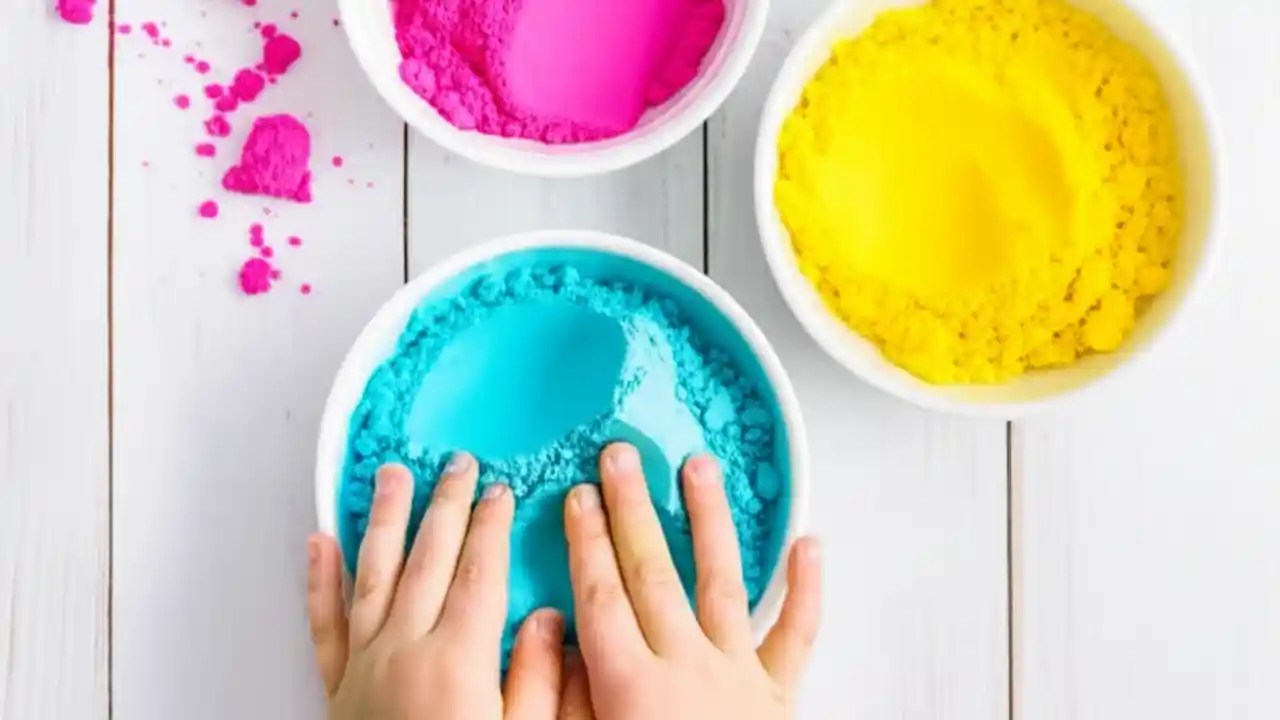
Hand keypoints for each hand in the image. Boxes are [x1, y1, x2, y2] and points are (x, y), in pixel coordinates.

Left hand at [307, 456, 577, 719]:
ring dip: (386, 519)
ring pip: (374, 574)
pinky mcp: (337, 688)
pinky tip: (320, 543)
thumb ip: (538, 679)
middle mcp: (406, 651)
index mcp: (458, 660)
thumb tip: (549, 620)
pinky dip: (321, 579)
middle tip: (457, 464)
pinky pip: (325, 622)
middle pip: (428, 559)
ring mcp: (365, 665)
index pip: (480, 573)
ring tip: (391, 476)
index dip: (492, 526)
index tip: (500, 492)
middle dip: (447, 504)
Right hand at [564, 443, 821, 719]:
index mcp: (632, 687)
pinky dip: (805, 587)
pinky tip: (808, 543)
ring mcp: (738, 677)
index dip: (587, 542)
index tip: (580, 496)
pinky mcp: (778, 697)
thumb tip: (554, 639)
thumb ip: (565, 699)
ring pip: (722, 581)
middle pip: (654, 572)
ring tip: (701, 467)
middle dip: (633, 509)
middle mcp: (687, 669)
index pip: (601, 596)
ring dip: (708, 518)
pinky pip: (795, 633)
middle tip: (622, 457)